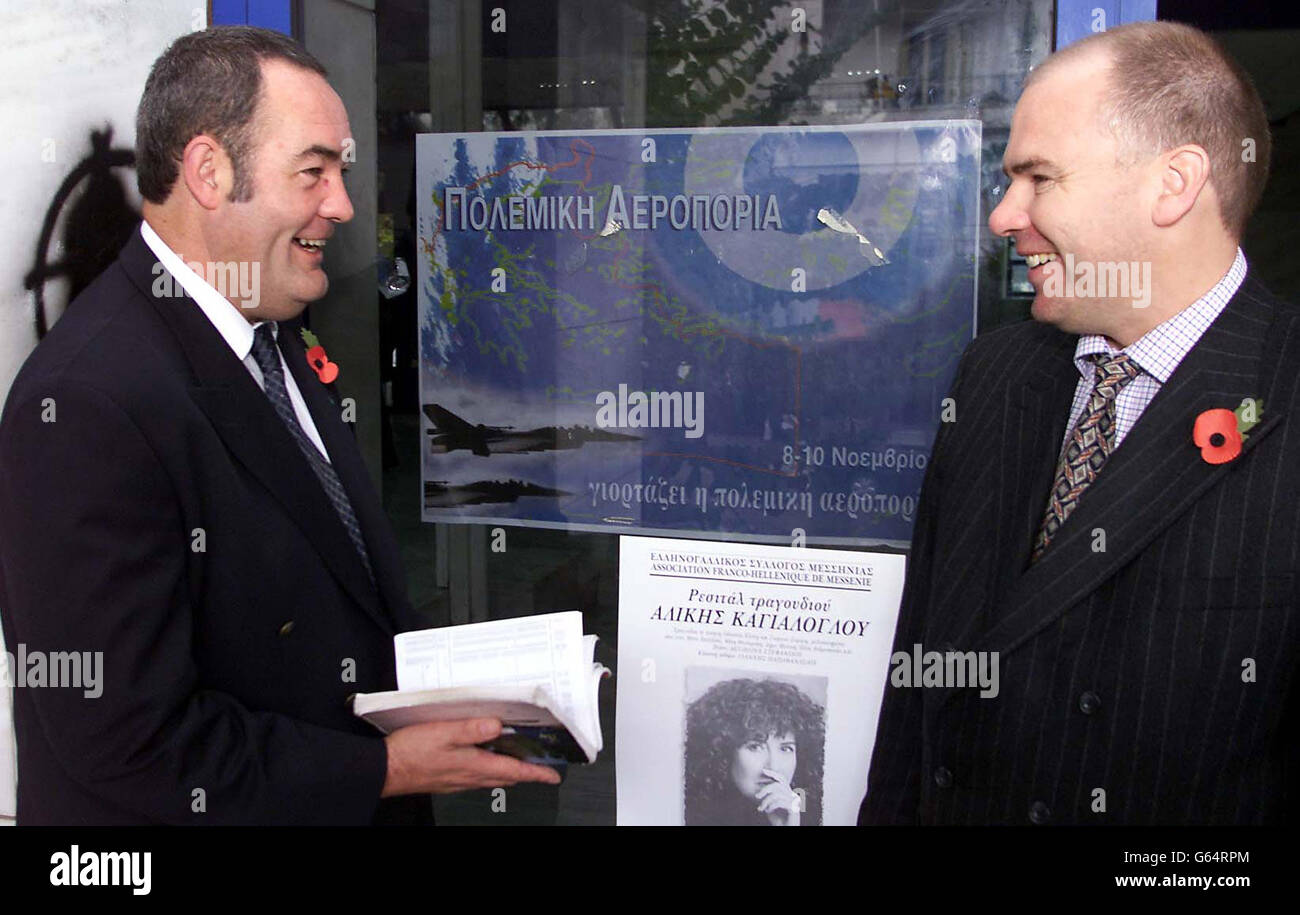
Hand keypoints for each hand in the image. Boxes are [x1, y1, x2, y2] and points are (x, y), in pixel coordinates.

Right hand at [380, 718, 561, 796]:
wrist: (385, 771)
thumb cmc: (411, 753)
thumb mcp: (443, 733)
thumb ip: (471, 729)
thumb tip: (498, 725)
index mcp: (473, 765)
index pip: (513, 771)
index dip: (536, 773)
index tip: (552, 776)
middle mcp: (470, 776)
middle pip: (507, 776)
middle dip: (526, 773)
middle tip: (541, 767)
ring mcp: (459, 780)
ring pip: (492, 777)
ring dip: (508, 771)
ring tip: (519, 761)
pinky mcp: (448, 780)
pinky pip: (477, 777)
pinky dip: (489, 769)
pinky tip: (484, 760)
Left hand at [754, 768, 801, 825]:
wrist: (785, 830)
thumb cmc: (778, 819)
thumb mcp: (770, 805)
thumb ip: (768, 796)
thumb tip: (758, 788)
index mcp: (788, 793)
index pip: (782, 779)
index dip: (773, 773)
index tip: (763, 770)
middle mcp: (792, 796)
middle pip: (777, 785)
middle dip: (765, 789)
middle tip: (756, 796)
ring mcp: (794, 802)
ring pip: (776, 794)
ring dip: (765, 801)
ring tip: (761, 809)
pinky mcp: (793, 809)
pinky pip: (779, 802)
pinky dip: (770, 806)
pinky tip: (767, 811)